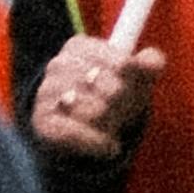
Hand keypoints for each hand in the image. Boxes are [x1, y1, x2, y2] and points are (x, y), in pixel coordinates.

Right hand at [33, 26, 162, 162]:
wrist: (78, 132)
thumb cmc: (111, 96)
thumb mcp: (134, 79)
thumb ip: (149, 65)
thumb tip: (152, 61)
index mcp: (79, 46)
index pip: (122, 64)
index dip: (133, 82)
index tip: (131, 90)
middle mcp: (58, 64)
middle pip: (111, 89)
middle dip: (124, 106)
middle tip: (123, 113)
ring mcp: (46, 92)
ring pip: (95, 112)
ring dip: (111, 125)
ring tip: (112, 128)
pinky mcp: (41, 122)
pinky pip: (76, 133)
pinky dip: (97, 143)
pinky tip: (107, 146)